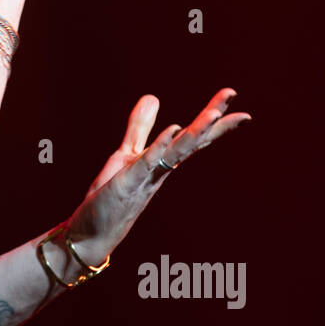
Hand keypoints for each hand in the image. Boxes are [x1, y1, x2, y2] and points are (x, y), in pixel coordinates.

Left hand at [64, 89, 251, 265]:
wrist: (93, 231)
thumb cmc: (112, 196)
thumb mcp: (128, 154)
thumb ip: (140, 128)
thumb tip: (153, 97)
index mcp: (164, 160)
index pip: (193, 135)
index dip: (213, 116)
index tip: (232, 94)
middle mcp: (162, 169)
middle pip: (192, 141)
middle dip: (212, 118)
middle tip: (231, 93)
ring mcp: (147, 176)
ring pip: (176, 152)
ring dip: (194, 133)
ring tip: (213, 114)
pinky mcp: (128, 183)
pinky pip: (148, 163)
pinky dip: (160, 146)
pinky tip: (172, 131)